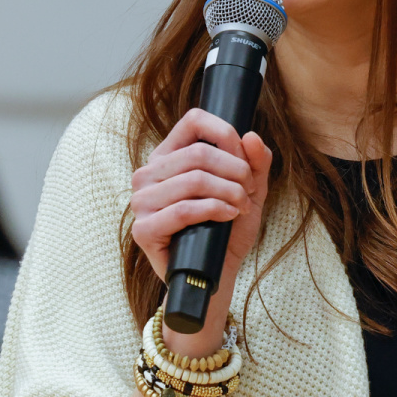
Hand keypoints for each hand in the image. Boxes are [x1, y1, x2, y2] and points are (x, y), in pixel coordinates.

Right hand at [128, 109, 272, 356]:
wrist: (215, 275)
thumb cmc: (226, 230)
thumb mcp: (249, 192)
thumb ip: (255, 163)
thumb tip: (251, 136)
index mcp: (168, 156)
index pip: (193, 121)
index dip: (225, 133)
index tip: (245, 157)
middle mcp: (148, 174)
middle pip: (198, 152)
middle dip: (235, 171)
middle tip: (249, 191)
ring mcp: (141, 201)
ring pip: (193, 179)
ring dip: (229, 192)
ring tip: (240, 207)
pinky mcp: (143, 229)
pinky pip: (183, 209)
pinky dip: (214, 210)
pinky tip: (228, 216)